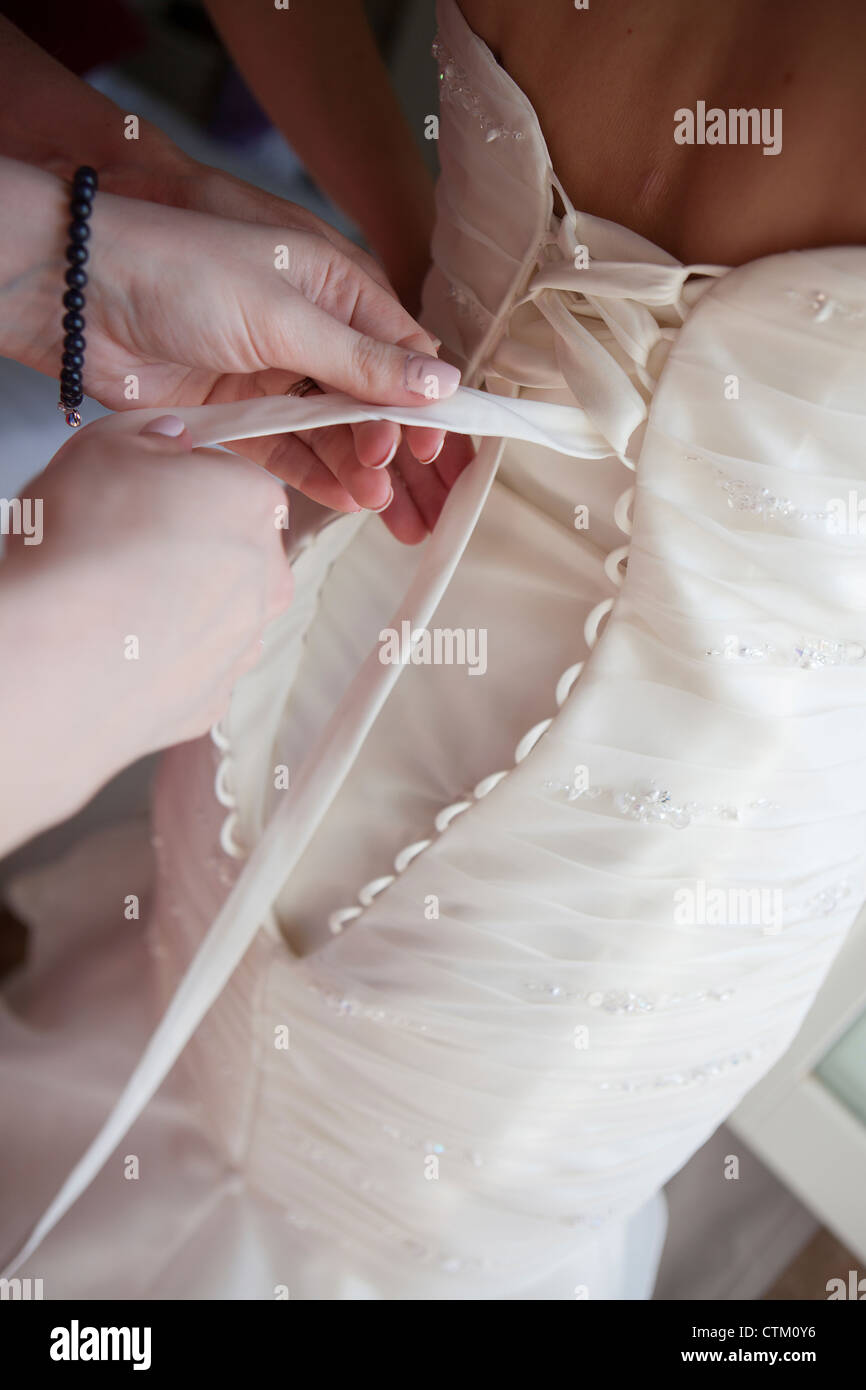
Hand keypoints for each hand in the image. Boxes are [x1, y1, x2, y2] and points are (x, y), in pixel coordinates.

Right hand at [0, 415, 292, 851]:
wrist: (57, 657)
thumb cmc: (81, 544)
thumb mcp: (101, 447)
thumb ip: (147, 435)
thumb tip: (169, 440)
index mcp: (252, 504)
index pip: (234, 480)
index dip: (185, 483)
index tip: (143, 491)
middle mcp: (266, 579)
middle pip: (233, 550)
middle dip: (189, 547)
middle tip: (121, 548)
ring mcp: (242, 646)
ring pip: (215, 614)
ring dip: (177, 605)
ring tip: (111, 605)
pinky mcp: (213, 702)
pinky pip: (190, 667)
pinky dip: (161, 659)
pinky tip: (116, 650)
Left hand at [99, 156, 475, 543]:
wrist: (81, 295)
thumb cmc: (182, 272)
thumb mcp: (286, 313)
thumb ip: (361, 359)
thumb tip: (440, 384)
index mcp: (334, 289)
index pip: (402, 352)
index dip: (426, 403)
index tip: (439, 446)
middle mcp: (310, 334)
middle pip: (374, 402)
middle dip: (401, 450)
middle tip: (418, 496)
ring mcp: (273, 376)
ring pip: (335, 434)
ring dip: (361, 469)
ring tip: (380, 505)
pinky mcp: (236, 415)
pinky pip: (289, 452)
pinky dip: (317, 476)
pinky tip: (346, 500)